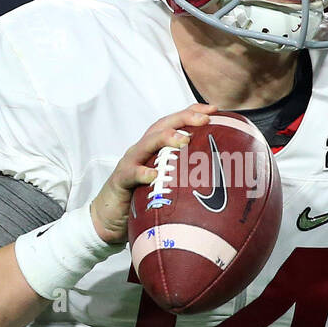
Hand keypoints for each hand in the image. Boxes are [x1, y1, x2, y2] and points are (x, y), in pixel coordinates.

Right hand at [89, 103, 217, 243]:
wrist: (109, 217)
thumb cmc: (141, 197)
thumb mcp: (166, 181)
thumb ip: (184, 174)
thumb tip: (219, 178)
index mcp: (155, 148)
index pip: (173, 123)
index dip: (192, 112)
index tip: (214, 109)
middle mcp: (143, 150)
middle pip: (162, 126)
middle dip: (184, 118)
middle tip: (204, 120)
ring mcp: (131, 163)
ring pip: (147, 144)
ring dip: (165, 138)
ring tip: (184, 139)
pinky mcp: (121, 180)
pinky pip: (131, 174)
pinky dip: (142, 172)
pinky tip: (154, 175)